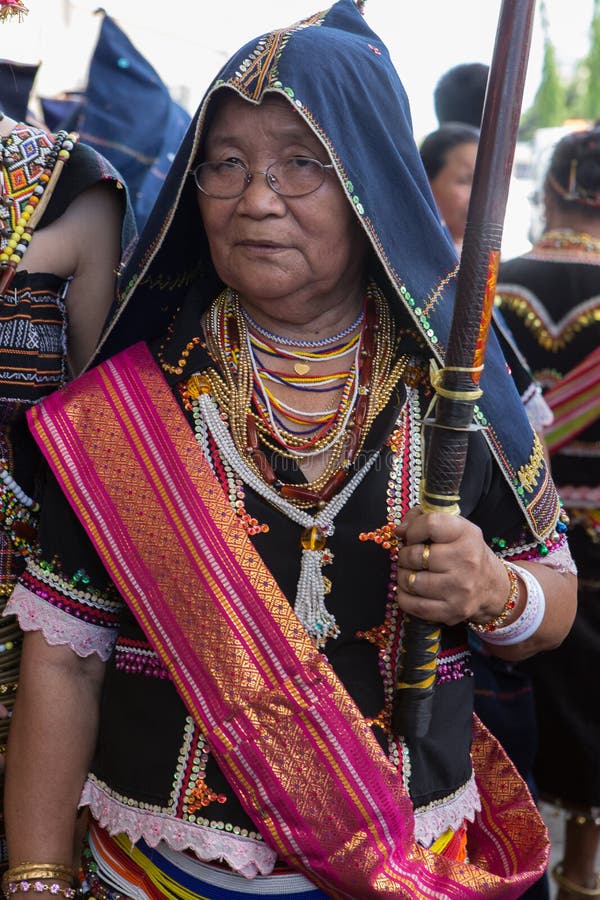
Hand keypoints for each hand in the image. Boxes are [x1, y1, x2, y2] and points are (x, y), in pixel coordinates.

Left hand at [395, 507, 513, 626]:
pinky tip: (410, 590)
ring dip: (403, 576)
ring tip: (411, 573)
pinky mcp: (452, 611)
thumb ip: (424, 518)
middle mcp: (466, 561)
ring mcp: (460, 588)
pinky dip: (404, 597)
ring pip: (411, 581)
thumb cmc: (466, 552)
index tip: (412, 536)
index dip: (414, 529)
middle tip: (410, 557)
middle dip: (405, 555)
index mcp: (467, 535)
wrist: (492, 587)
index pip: (431, 524)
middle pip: (415, 555)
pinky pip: (414, 605)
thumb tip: (400, 531)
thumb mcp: (454, 528)